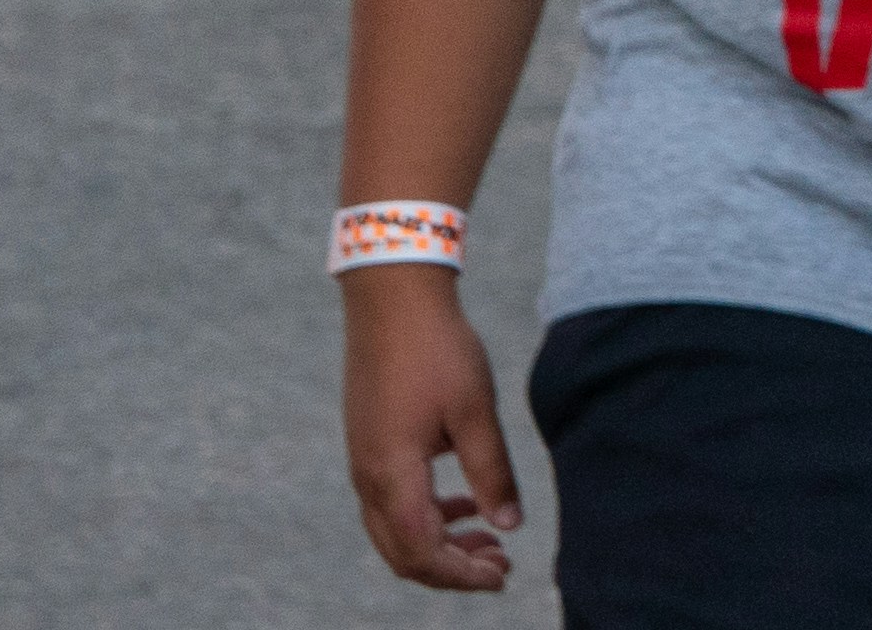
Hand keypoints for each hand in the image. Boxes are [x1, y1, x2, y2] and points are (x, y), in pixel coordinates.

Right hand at [343, 270, 523, 588]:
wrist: (392, 297)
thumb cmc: (437, 348)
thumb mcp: (475, 412)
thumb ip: (491, 472)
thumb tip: (509, 525)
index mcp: (391, 474)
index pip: (422, 553)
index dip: (462, 574)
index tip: (504, 574)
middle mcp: (367, 477)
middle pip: (402, 554)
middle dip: (451, 570)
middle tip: (500, 565)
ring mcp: (362, 461)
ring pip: (394, 531)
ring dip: (439, 543)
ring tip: (489, 539)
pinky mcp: (368, 444)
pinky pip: (391, 502)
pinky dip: (426, 515)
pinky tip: (463, 501)